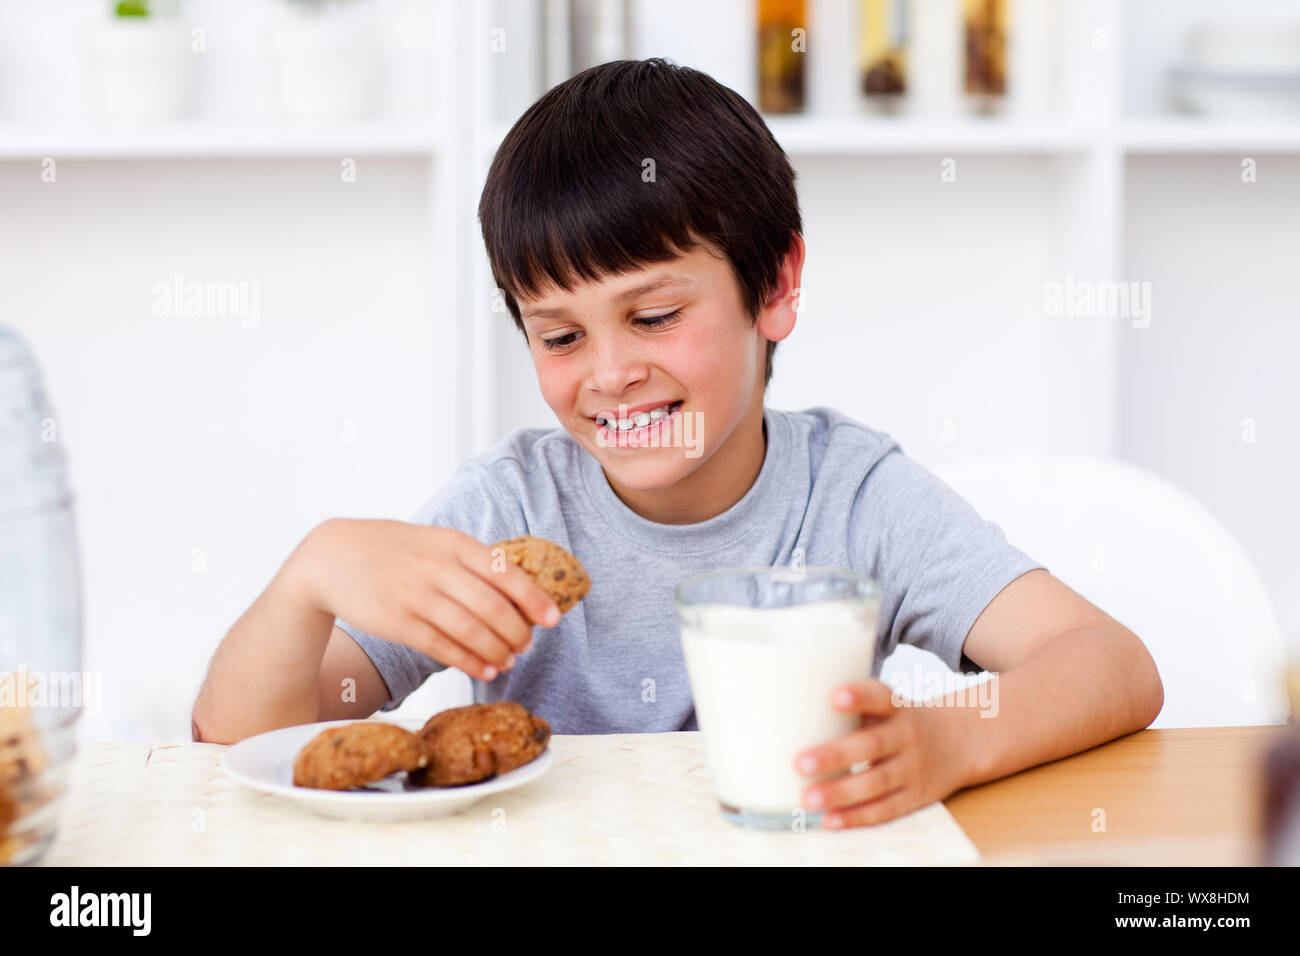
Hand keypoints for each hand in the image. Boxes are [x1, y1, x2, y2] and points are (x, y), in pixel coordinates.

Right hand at [287, 518, 560, 681]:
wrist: (331, 557)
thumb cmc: (391, 550)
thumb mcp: (432, 540)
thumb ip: (469, 560)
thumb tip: (518, 588)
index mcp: (452, 543)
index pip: (504, 572)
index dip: (533, 599)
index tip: (552, 619)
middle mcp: (436, 567)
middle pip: (492, 607)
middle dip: (517, 632)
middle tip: (528, 645)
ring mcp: (415, 595)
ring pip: (470, 631)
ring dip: (497, 651)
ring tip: (510, 661)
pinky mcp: (397, 622)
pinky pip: (442, 647)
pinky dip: (470, 661)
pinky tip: (485, 669)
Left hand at [794, 679, 973, 828]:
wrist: (960, 741)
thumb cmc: (901, 720)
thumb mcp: (888, 704)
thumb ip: (852, 708)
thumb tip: (788, 714)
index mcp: (897, 708)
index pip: (879, 697)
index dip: (858, 696)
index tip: (833, 697)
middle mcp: (907, 736)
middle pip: (871, 745)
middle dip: (835, 755)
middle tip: (800, 763)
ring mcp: (913, 768)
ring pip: (876, 782)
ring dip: (841, 793)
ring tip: (808, 798)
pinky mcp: (915, 796)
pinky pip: (885, 808)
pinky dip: (857, 817)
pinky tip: (830, 820)